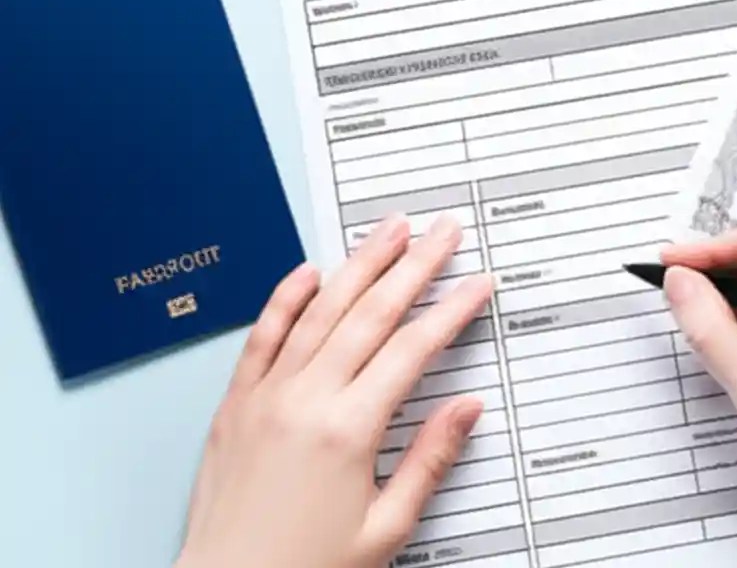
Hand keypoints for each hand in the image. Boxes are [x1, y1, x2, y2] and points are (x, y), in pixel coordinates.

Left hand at [177, 214, 492, 567]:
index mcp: (349, 431)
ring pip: (320, 311)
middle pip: (371, 314)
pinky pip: (263, 336)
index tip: (476, 284)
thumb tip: (466, 411)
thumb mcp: (385, 527)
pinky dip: (286, 298)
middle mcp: (305, 401)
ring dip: (359, 265)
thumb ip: (429, 461)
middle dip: (414, 266)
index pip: (413, 350)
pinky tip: (308, 271)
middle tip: (441, 233)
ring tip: (388, 232)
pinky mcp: (236, 404)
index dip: (450, 310)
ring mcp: (266, 396)